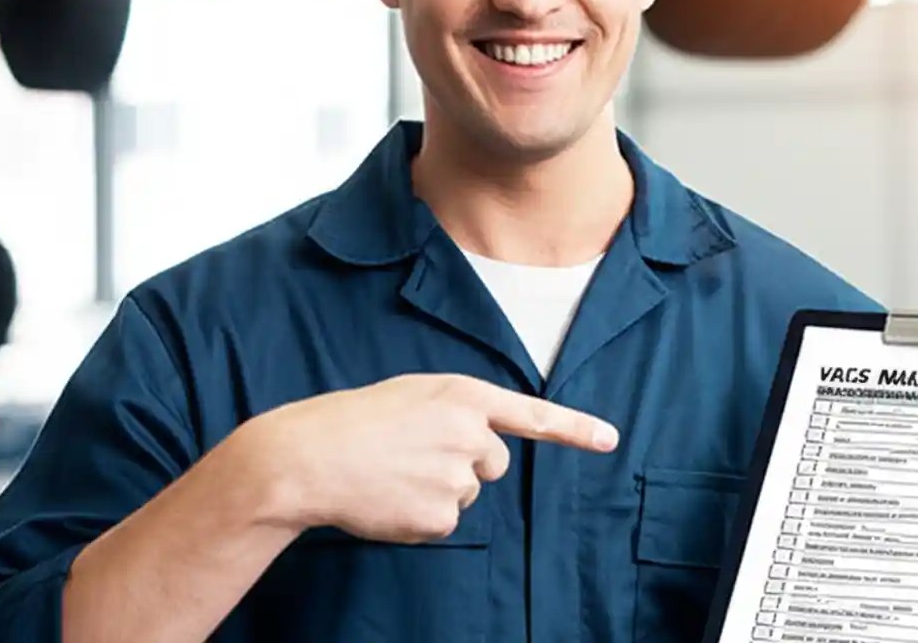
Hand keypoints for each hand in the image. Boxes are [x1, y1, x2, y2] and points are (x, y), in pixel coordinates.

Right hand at [239, 373, 618, 542]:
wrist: (308, 457)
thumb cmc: (356, 421)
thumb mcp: (413, 396)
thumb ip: (456, 413)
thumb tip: (482, 449)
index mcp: (463, 396)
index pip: (531, 415)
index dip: (574, 428)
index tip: (610, 439)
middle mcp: (470, 435)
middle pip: (493, 463)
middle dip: (464, 463)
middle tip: (414, 455)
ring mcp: (457, 477)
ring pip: (467, 493)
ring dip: (437, 489)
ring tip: (393, 474)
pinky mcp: (441, 516)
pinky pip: (445, 522)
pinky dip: (420, 516)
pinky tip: (389, 499)